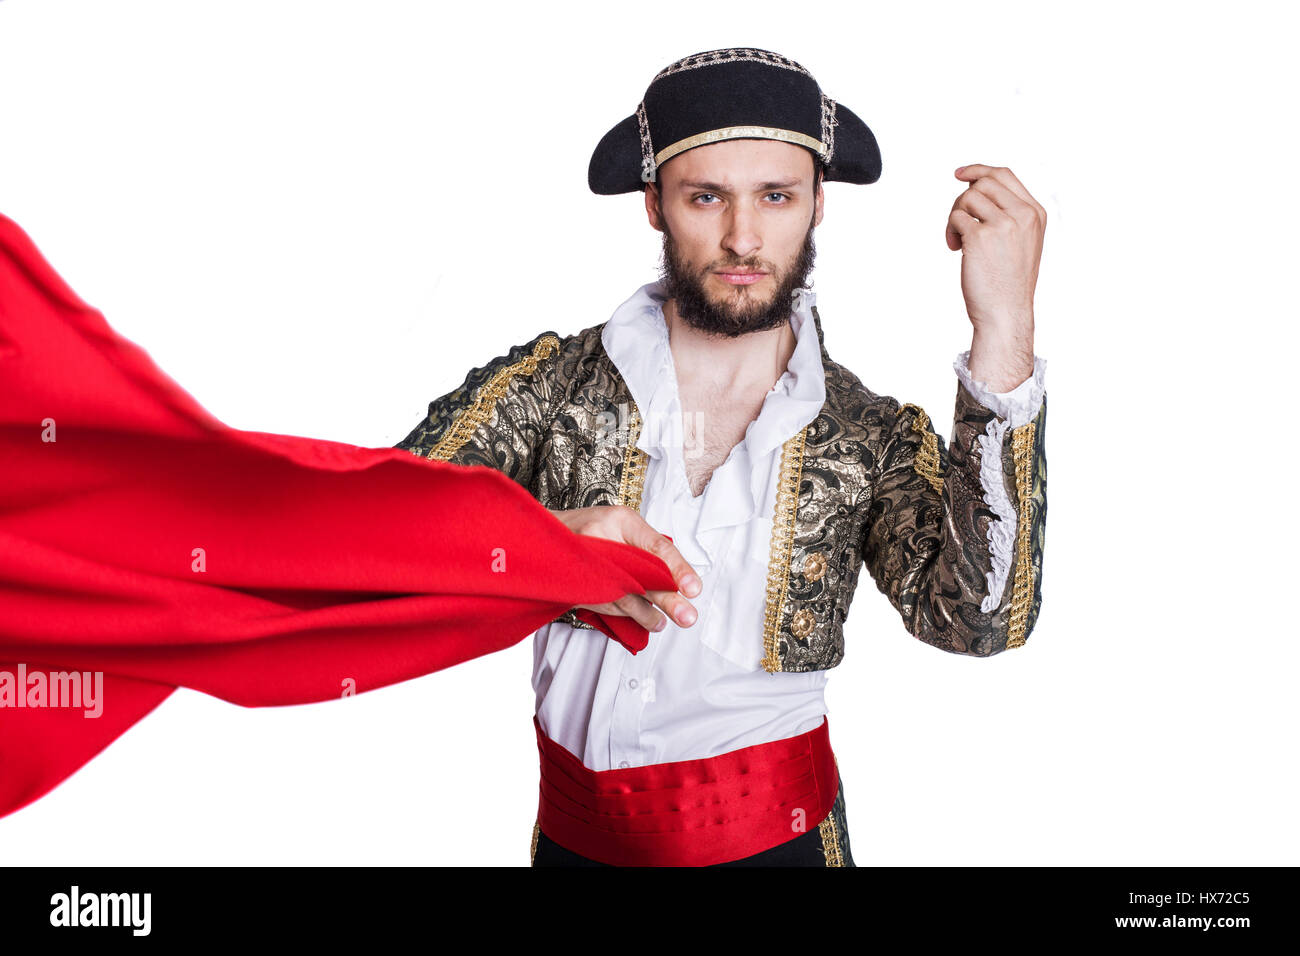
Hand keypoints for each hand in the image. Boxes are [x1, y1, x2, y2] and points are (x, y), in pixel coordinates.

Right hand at [547, 505, 700, 631]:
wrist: (544, 538)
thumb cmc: (591, 527)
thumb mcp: (623, 523)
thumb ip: (649, 546)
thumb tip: (678, 576)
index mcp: (619, 520)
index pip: (656, 546)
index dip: (677, 568)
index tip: (693, 588)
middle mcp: (603, 541)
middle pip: (642, 576)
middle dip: (667, 600)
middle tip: (687, 617)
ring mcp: (589, 567)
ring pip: (625, 597)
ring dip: (648, 615)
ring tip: (663, 623)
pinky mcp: (580, 587)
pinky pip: (610, 605)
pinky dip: (630, 615)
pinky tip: (648, 620)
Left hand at [946, 164, 1044, 330]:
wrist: (1006, 313)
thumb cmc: (1009, 283)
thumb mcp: (1021, 243)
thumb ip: (1009, 215)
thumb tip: (975, 188)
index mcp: (1035, 214)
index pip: (1005, 175)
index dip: (979, 170)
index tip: (960, 175)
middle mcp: (1023, 215)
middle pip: (983, 183)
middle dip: (963, 200)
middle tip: (959, 224)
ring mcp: (1004, 225)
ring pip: (968, 197)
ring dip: (954, 216)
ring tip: (957, 240)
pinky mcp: (981, 237)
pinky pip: (956, 217)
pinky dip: (950, 231)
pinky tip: (955, 249)